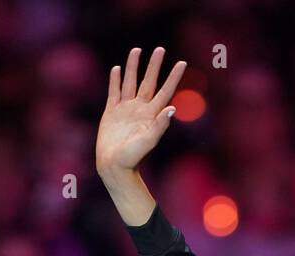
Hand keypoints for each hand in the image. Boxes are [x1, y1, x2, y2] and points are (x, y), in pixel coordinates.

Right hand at [96, 47, 185, 177]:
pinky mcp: (111, 112)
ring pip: (130, 82)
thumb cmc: (132, 157)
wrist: (114, 167)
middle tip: (161, 49)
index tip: (182, 63)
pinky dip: (116, 80)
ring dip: (133, 67)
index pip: (165, 91)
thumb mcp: (148, 141)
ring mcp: (125, 110)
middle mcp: (140, 109)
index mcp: (151, 114)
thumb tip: (172, 108)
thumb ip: (160, 125)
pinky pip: (114, 92)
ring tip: (136, 50)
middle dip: (155, 65)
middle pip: (149, 81)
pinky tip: (117, 69)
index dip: (174, 77)